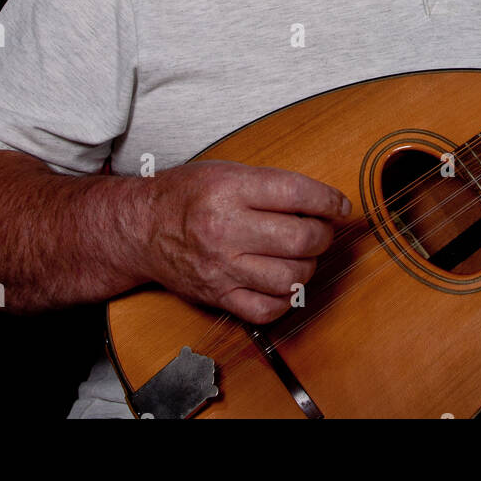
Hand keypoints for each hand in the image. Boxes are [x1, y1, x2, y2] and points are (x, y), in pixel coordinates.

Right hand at [148, 161, 351, 324]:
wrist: (140, 228)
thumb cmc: (186, 196)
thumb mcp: (228, 171)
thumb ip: (274, 185)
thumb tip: (323, 202)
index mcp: (230, 189)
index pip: (297, 194)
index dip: (329, 201)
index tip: (340, 206)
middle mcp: (225, 229)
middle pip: (300, 238)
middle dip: (322, 234)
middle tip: (320, 229)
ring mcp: (221, 266)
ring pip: (291, 276)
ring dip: (308, 265)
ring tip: (301, 254)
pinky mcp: (217, 295)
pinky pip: (267, 309)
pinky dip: (285, 298)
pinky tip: (284, 281)